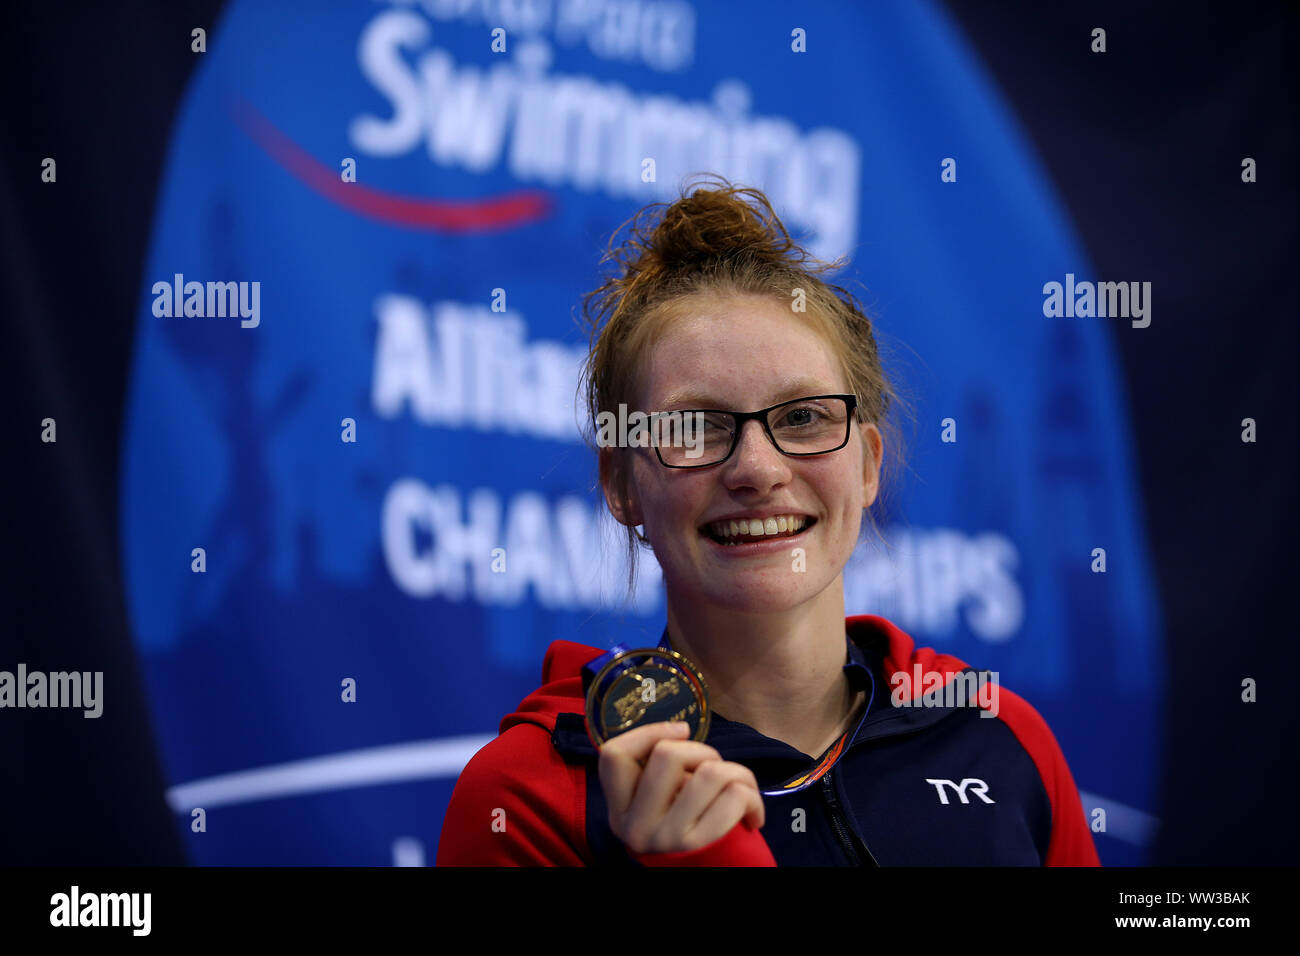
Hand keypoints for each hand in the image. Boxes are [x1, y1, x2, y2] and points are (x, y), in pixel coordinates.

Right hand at [598, 721, 765, 854]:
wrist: (705, 875)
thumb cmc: (684, 828)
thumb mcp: (654, 805)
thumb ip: (655, 773)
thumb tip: (679, 731)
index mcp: (618, 809)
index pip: (614, 755)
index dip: (649, 732)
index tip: (681, 731)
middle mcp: (635, 825)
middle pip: (668, 755)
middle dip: (703, 751)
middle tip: (713, 769)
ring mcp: (666, 837)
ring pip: (709, 772)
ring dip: (735, 772)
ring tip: (739, 788)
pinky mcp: (699, 845)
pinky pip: (734, 796)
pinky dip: (751, 796)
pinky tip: (752, 813)